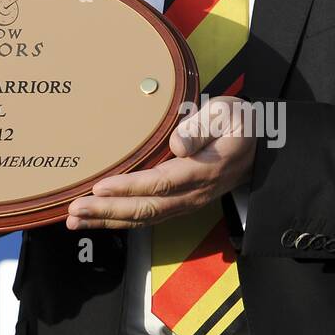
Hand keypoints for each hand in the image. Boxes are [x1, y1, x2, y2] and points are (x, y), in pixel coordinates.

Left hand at [66, 95, 256, 228]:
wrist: (259, 144)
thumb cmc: (237, 122)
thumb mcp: (226, 114)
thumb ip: (201, 127)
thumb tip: (178, 144)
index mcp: (204, 169)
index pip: (161, 183)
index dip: (129, 187)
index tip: (100, 188)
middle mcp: (194, 192)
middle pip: (147, 208)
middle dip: (108, 211)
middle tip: (75, 210)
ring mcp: (188, 202)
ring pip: (145, 218)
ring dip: (109, 220)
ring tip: (76, 220)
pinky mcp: (182, 203)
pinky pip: (149, 217)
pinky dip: (121, 220)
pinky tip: (99, 220)